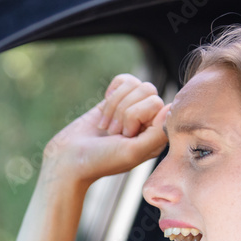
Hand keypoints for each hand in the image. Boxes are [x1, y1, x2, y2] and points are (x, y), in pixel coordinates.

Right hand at [41, 74, 169, 186]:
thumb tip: (171, 107)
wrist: (69, 158)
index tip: (125, 136)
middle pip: (148, 91)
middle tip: (114, 133)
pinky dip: (112, 93)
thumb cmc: (101, 160)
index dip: (138, 116)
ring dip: (115, 105)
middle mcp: (149, 121)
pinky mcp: (116, 100)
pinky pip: (124, 80)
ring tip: (106, 127)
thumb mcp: (133, 152)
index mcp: (158, 135)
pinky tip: (104, 110)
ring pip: (135, 84)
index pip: (158, 104)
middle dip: (124, 111)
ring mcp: (133, 108)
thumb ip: (157, 133)